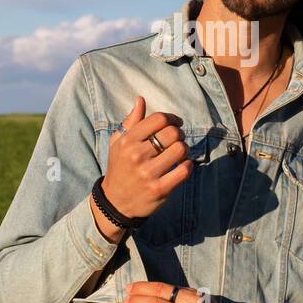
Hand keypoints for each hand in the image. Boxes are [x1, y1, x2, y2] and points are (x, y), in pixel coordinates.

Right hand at [101, 96, 192, 220]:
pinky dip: (187, 165)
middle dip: (179, 133)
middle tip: (178, 139)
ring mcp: (148, 173)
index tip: (175, 123)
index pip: (158, 119)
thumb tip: (140, 100)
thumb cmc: (119, 168)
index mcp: (127, 141)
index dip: (172, 118)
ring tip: (179, 153)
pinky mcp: (159, 189)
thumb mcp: (118, 144)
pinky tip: (182, 166)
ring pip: (180, 149)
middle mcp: (137, 155)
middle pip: (172, 133)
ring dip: (184, 149)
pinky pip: (184, 170)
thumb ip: (130, 122)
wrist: (115, 202)